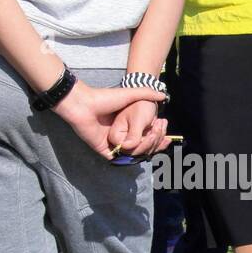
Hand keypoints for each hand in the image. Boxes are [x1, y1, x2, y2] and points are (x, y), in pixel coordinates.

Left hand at [53, 81, 167, 159]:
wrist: (84, 103)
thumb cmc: (104, 97)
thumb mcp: (130, 94)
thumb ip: (146, 93)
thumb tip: (163, 95)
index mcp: (125, 124)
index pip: (144, 135)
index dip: (156, 137)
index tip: (167, 135)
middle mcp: (120, 135)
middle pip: (140, 146)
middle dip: (154, 144)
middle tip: (165, 138)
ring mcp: (112, 143)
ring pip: (132, 154)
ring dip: (145, 150)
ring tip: (154, 139)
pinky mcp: (103, 149)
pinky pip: (118, 160)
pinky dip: (129, 159)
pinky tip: (142, 150)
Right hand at [108, 100, 170, 159]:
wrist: (146, 100)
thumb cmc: (139, 105)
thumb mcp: (137, 119)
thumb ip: (133, 134)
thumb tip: (127, 148)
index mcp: (116, 136)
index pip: (129, 150)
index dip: (143, 144)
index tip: (152, 135)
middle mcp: (122, 141)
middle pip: (140, 151)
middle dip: (153, 140)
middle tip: (159, 125)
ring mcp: (132, 141)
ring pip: (148, 150)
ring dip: (158, 138)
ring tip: (161, 123)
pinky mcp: (140, 141)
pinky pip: (151, 147)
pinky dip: (160, 143)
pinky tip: (167, 138)